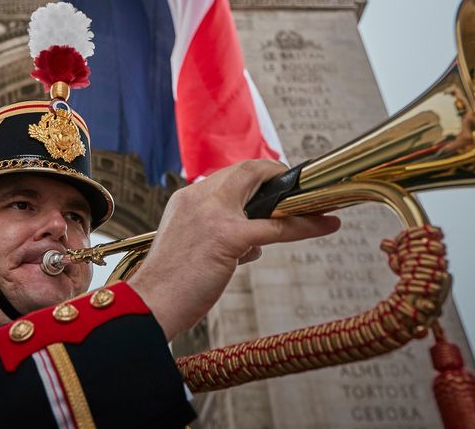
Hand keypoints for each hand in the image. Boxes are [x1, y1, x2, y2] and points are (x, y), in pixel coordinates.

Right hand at [128, 160, 340, 340]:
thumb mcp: (188, 247)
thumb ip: (216, 234)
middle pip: (247, 171)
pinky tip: (326, 224)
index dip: (255, 176)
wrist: (148, 304)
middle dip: (276, 174)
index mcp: (186, 199)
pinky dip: (305, 225)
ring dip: (294, 198)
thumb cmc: (169, 286)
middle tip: (299, 186)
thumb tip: (253, 241)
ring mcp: (214, 214)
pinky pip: (277, 227)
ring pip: (265, 194)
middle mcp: (199, 198)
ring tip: (315, 205)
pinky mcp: (229, 235)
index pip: (227, 176)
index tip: (272, 184)